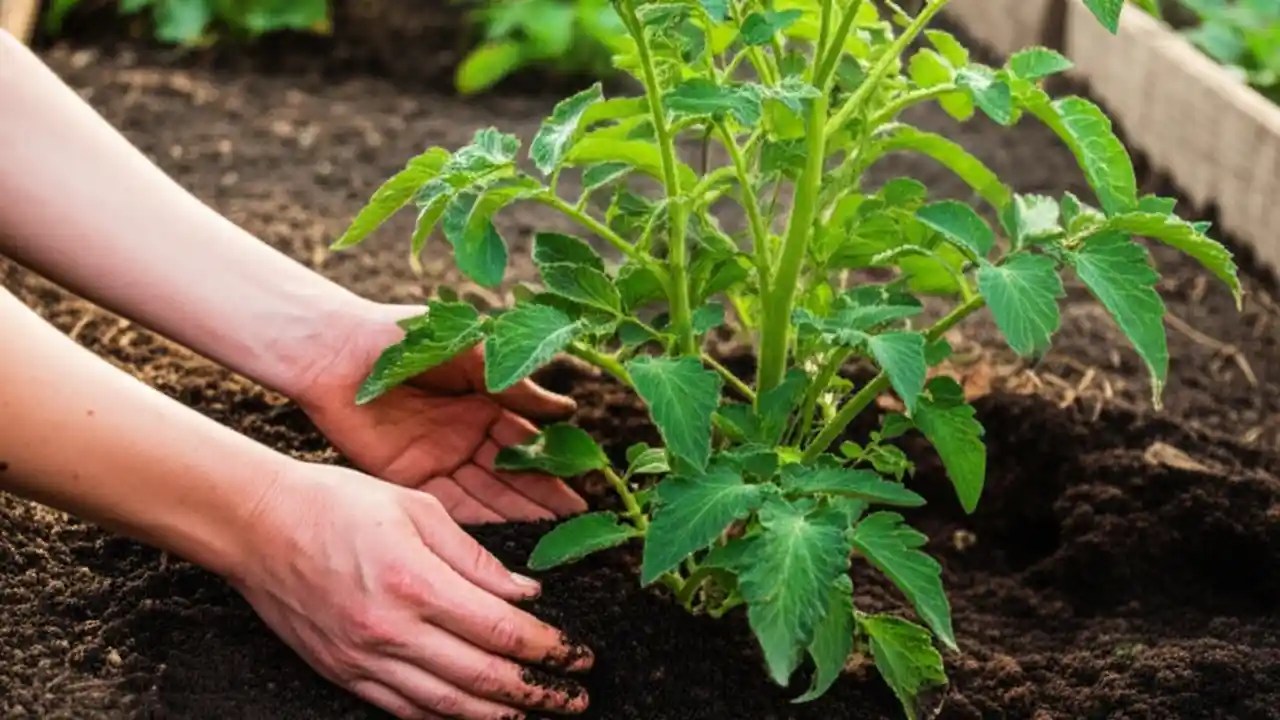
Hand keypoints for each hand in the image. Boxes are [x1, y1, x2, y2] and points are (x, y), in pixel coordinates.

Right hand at [237, 462, 591, 718]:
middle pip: (483, 678)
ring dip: (499, 717)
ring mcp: (365, 659)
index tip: (580, 656)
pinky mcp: (343, 672)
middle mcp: (392, 630)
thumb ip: (475, 558)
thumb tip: (525, 594)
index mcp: (416, 583)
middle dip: (538, 693)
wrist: (258, 525)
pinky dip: (446, 719)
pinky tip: (475, 717)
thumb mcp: (417, 509)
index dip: (549, 650)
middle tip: (575, 699)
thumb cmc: (338, 503)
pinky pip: (405, 709)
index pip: (501, 631)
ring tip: (536, 717)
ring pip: (447, 706)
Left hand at [293, 302, 586, 524]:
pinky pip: (450, 504)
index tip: (582, 490)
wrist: (338, 350)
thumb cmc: (410, 337)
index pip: (528, 440)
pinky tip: (506, 536)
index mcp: (486, 399)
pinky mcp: (409, 476)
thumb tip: (567, 410)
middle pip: (512, 473)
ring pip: (487, 492)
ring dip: (518, 513)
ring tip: (553, 536)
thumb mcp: (474, 352)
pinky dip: (479, 520)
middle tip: (577, 524)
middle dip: (543, 497)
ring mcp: (439, 456)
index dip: (554, 465)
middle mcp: (467, 432)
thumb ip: (518, 384)